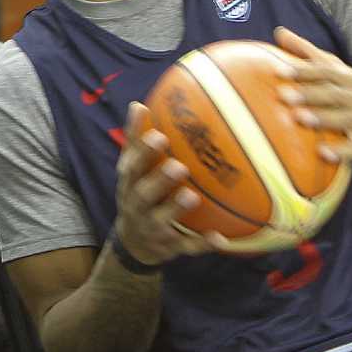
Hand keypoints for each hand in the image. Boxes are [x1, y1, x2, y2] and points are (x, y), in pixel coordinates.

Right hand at [113, 103, 226, 265]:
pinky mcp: (169, 247)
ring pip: (162, 220)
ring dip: (176, 209)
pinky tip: (221, 239)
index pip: (132, 166)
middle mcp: (137, 206)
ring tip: (191, 197)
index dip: (143, 152)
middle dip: (159, 180)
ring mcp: (152, 228)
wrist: (134, 243)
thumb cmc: (139, 193)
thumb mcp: (133, 169)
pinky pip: (187, 247)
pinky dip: (203, 244)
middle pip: (144, 193)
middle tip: (178, 167)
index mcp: (130, 184)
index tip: (159, 136)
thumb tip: (139, 103)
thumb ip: (136, 140)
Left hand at [274, 26, 351, 162]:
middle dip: (309, 94)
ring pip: (343, 119)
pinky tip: (323, 153)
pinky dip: (341, 152)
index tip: (279, 71)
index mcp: (347, 78)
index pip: (325, 72)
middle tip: (283, 95)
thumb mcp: (337, 70)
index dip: (303, 71)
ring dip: (322, 118)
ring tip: (299, 118)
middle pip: (332, 94)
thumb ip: (308, 52)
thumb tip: (278, 32)